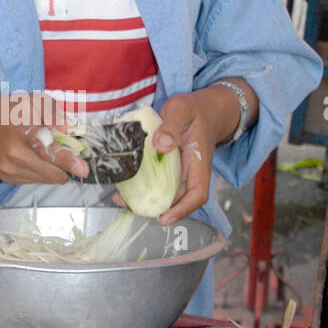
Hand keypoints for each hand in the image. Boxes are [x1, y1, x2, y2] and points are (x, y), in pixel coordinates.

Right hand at [0, 92, 89, 185]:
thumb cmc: (9, 110)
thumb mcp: (33, 102)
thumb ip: (54, 114)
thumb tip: (70, 130)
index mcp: (20, 136)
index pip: (50, 152)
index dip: (69, 161)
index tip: (83, 169)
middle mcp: (13, 158)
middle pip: (50, 173)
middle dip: (65, 167)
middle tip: (71, 157)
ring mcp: (8, 170)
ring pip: (45, 179)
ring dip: (54, 170)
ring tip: (47, 152)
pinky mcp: (7, 178)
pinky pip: (35, 180)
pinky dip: (42, 171)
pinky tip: (36, 158)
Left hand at [112, 92, 217, 225]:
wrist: (204, 109)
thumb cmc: (195, 109)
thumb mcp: (182, 110)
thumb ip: (172, 125)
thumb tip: (161, 145)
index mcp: (199, 163)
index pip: (197, 194)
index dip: (183, 209)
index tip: (164, 218)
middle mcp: (191, 173)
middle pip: (178, 200)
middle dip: (156, 209)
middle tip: (131, 207)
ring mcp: (180, 172)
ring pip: (166, 194)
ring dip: (146, 200)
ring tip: (123, 200)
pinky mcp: (170, 169)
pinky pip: (158, 183)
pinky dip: (142, 188)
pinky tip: (125, 187)